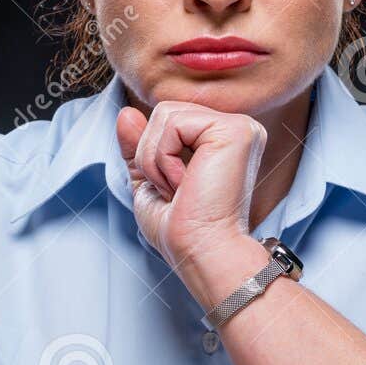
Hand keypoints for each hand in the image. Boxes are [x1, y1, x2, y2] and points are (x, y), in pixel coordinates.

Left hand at [116, 100, 266, 278]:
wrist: (202, 253)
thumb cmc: (183, 231)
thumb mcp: (150, 183)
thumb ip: (139, 146)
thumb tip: (125, 113)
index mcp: (223, 140)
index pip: (169, 119)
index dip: (153, 153)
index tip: (174, 190)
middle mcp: (237, 128)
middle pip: (164, 111)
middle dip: (151, 155)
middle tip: (176, 191)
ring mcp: (240, 126)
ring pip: (165, 114)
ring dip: (156, 159)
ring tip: (181, 187)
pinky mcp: (235, 130)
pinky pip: (173, 123)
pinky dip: (164, 158)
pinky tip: (186, 183)